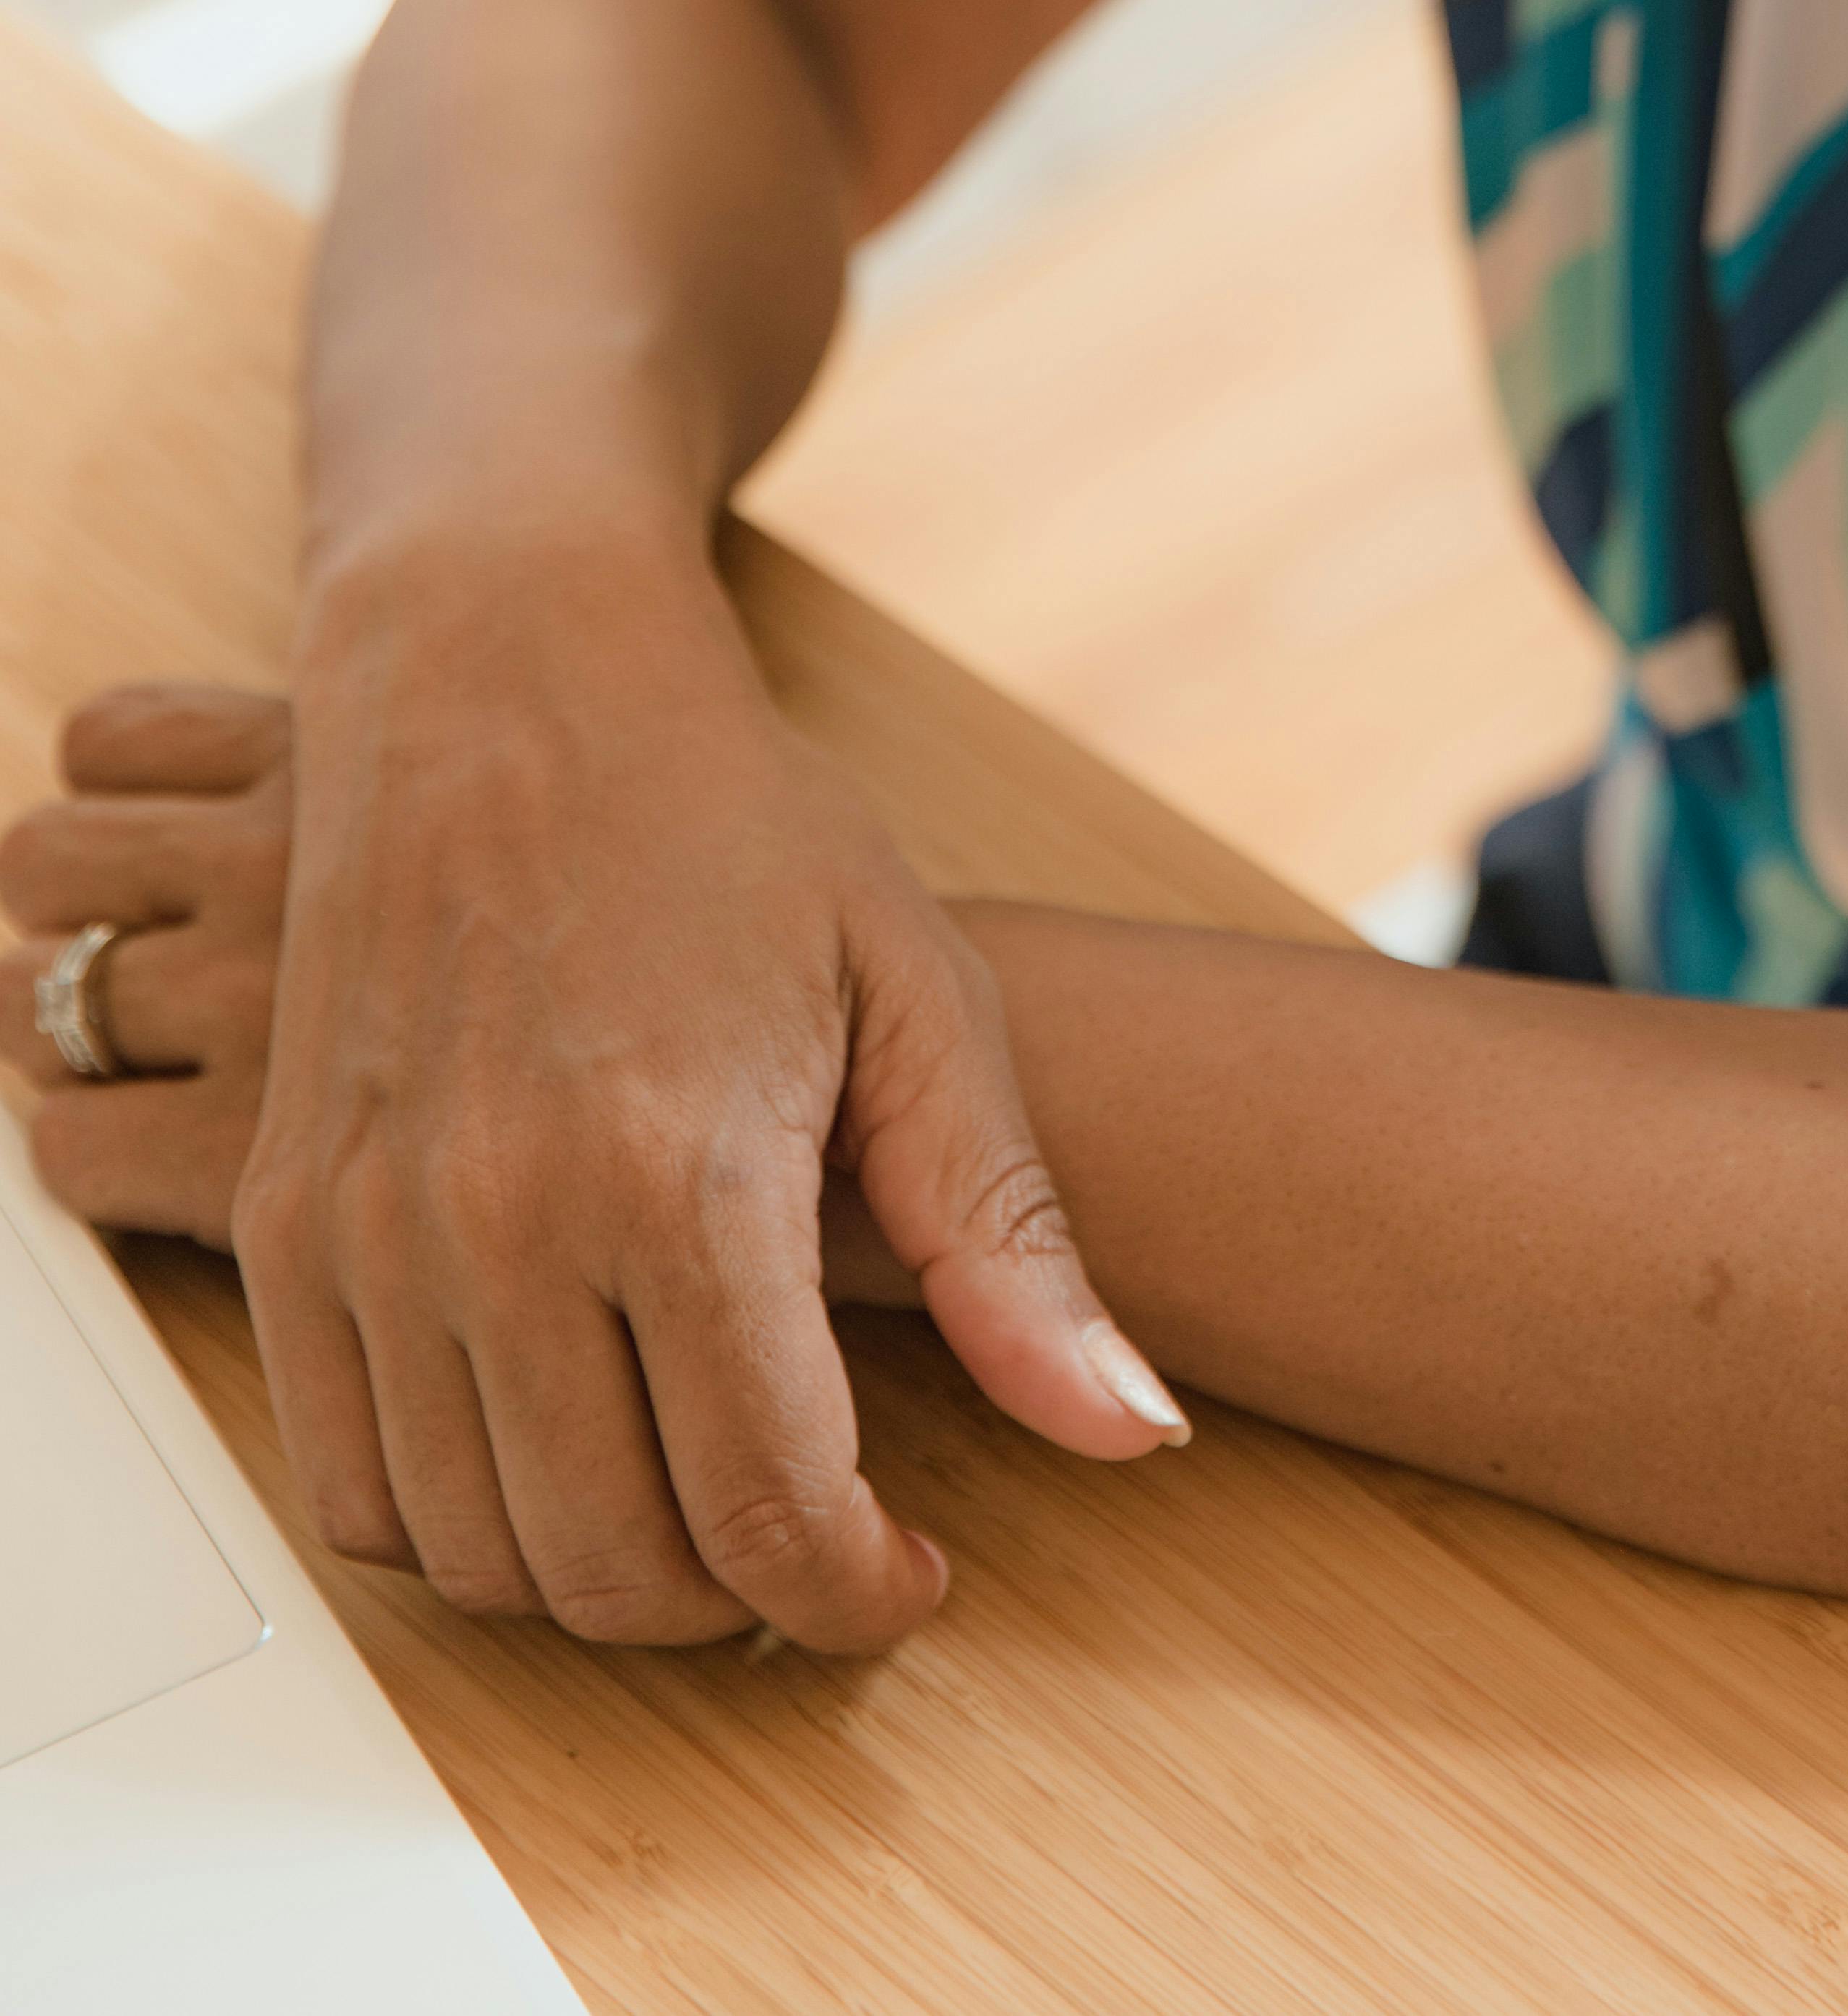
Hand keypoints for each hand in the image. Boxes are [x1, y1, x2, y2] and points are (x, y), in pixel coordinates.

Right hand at [4, 585, 1187, 1655]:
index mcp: (681, 1173)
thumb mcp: (922, 993)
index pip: (769, 1516)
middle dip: (737, 1605)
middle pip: (614, 1568)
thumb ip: (1012, 1238)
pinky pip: (350, 1483)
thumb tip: (1133, 1431)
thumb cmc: (726, 817)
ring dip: (597, 1579)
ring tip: (694, 1499)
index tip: (905, 1574)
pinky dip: (455, 1526)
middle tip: (809, 1542)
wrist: (503, 672)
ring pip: (476, 1554)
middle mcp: (504, 1221)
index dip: (854, 1596)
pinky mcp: (282, 1222)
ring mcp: (373, 1229)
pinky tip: (556, 1455)